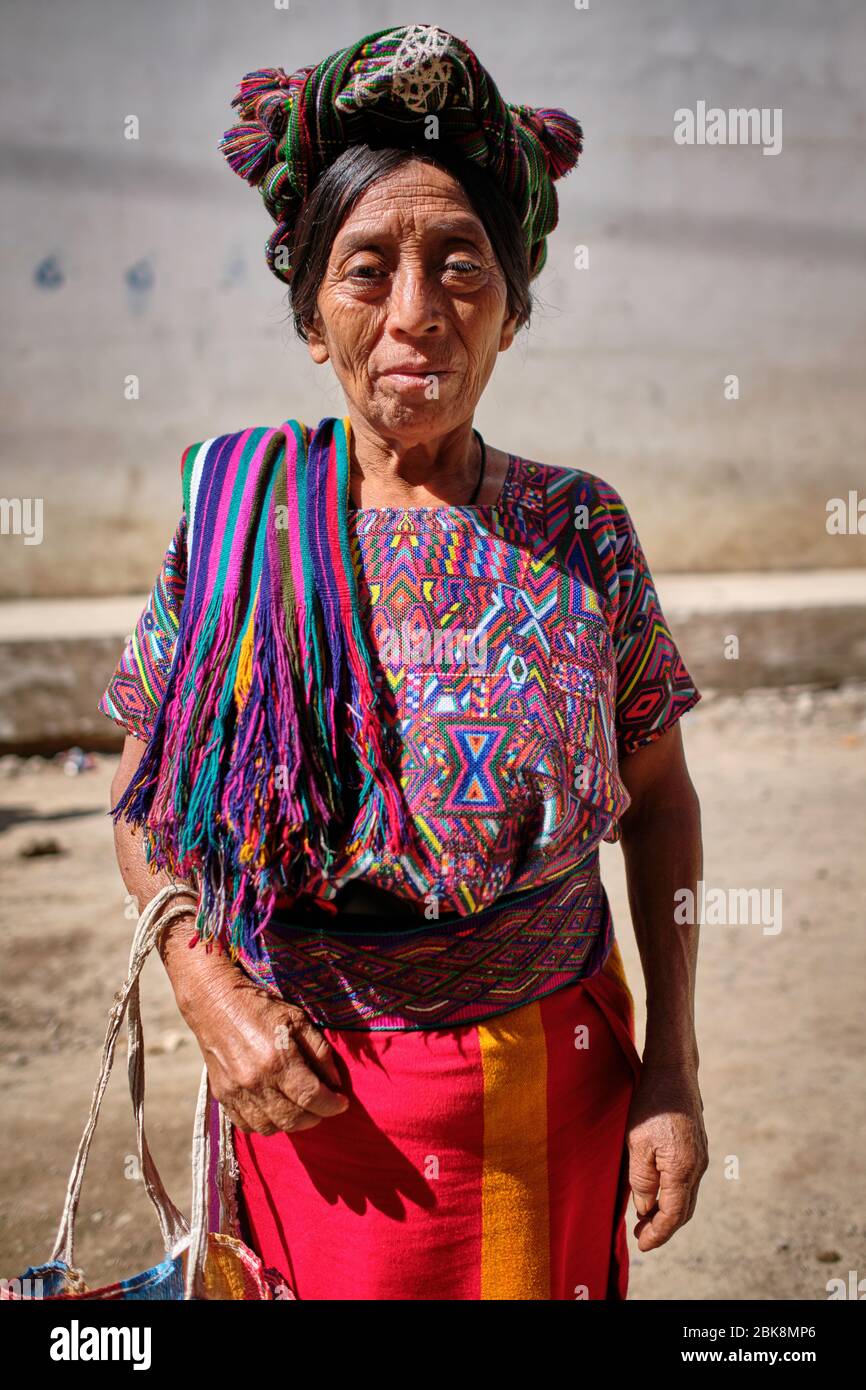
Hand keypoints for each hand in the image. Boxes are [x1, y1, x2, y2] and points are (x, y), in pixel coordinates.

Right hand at [182, 964, 348, 1136]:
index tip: (341, 1103)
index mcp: (278, 1060)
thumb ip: (319, 1052)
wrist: (215, 1004)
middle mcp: (256, 1081)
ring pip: (270, 1127)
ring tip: (300, 1109)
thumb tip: (334, 1082)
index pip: (312, 1097)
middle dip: (315, 1117)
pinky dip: (265, 1124)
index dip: (332, 1106)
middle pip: (293, 1119)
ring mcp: (237, 1092)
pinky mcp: (223, 1096)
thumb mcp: (298, 1020)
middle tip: (322, 1106)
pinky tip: (275, 1110)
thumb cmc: (260, 1008)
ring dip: (291, 1124)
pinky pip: (247, 1125)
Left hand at [625, 1063, 707, 1250]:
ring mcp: (701, 1156)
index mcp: (683, 1170)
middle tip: (642, 1236)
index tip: (642, 1245)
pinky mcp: (698, 1146)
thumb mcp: (637, 1144)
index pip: (673, 1215)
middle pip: (684, 1210)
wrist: (674, 1070)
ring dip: (669, 1211)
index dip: (658, 1234)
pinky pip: (687, 1180)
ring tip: (646, 1218)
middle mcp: (698, 1167)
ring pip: (687, 1196)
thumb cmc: (652, 1104)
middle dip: (663, 1227)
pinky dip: (674, 1194)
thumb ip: (642, 1181)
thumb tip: (646, 1208)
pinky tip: (658, 1192)